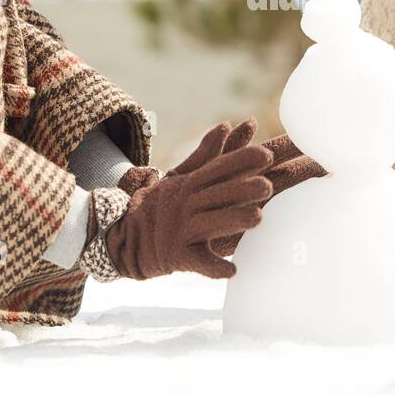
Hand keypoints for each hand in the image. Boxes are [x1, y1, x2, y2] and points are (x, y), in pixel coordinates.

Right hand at [125, 117, 326, 257]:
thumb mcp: (180, 176)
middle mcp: (186, 204)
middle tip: (268, 186)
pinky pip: (198, 262)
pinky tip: (232, 270)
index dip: (241, 160)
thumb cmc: (163, 205)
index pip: (218, 167)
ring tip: (258, 218)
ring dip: (233, 220)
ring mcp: (183, 230)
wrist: (127, 239)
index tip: (266, 154)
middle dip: (242, 189)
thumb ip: (206, 152)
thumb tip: (228, 124)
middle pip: (216, 193)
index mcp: (190, 183)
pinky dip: (214, 267)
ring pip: (210, 223)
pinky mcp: (179, 255)